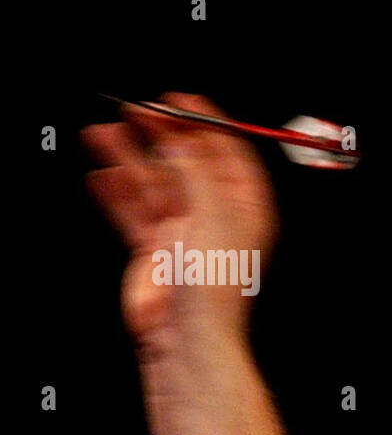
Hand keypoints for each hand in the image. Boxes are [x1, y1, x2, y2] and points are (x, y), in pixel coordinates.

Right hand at [82, 93, 278, 358]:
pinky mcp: (154, 249)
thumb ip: (195, 170)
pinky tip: (101, 174)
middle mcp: (217, 217)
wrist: (186, 333)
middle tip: (136, 110)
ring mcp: (183, 232)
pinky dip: (115, 191)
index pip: (230, 154)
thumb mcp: (214, 212)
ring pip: (154, 183)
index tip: (180, 101)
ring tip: (104, 133)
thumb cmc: (215, 286)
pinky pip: (131, 210)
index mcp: (247, 208)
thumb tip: (178, 138)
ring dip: (129, 157)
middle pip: (187, 163)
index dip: (207, 124)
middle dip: (161, 135)